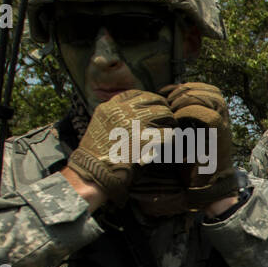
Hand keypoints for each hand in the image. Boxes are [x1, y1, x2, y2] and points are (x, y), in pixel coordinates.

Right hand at [67, 90, 174, 204]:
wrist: (94, 173)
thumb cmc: (98, 155)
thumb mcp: (101, 126)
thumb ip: (117, 116)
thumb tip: (139, 113)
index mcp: (110, 107)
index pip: (138, 93)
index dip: (151, 100)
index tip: (156, 108)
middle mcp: (123, 111)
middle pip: (156, 101)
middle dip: (165, 111)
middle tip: (168, 122)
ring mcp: (135, 123)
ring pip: (166, 114)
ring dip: (171, 124)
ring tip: (170, 135)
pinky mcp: (146, 139)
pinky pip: (170, 134)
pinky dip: (172, 140)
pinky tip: (170, 147)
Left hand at [161, 82, 235, 207]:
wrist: (204, 187)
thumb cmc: (190, 164)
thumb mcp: (184, 136)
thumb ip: (180, 120)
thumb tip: (162, 103)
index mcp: (216, 118)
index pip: (207, 90)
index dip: (185, 87)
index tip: (165, 94)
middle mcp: (223, 120)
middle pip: (210, 90)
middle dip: (185, 91)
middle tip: (167, 102)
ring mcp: (223, 128)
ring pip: (211, 98)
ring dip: (188, 100)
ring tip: (172, 110)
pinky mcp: (218, 138)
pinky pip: (208, 115)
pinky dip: (189, 113)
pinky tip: (177, 121)